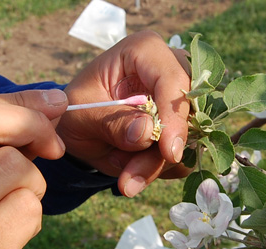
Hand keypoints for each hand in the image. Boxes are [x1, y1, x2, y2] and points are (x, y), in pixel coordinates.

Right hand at [0, 90, 67, 248]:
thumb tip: (52, 101)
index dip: (20, 104)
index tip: (51, 109)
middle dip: (33, 127)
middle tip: (51, 147)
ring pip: (15, 168)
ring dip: (32, 185)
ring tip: (10, 210)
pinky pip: (27, 208)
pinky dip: (32, 218)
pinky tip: (10, 237)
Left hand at [60, 30, 192, 196]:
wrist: (78, 127)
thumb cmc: (76, 110)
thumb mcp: (81, 116)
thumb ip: (112, 123)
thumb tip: (148, 133)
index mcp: (144, 51)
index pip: (172, 80)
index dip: (174, 117)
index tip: (169, 152)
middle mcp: (171, 69)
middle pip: (189, 112)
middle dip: (162, 152)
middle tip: (129, 180)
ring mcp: (181, 99)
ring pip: (188, 138)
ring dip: (156, 165)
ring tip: (122, 176)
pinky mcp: (184, 126)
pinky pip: (186, 153)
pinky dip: (160, 169)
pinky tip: (133, 170)